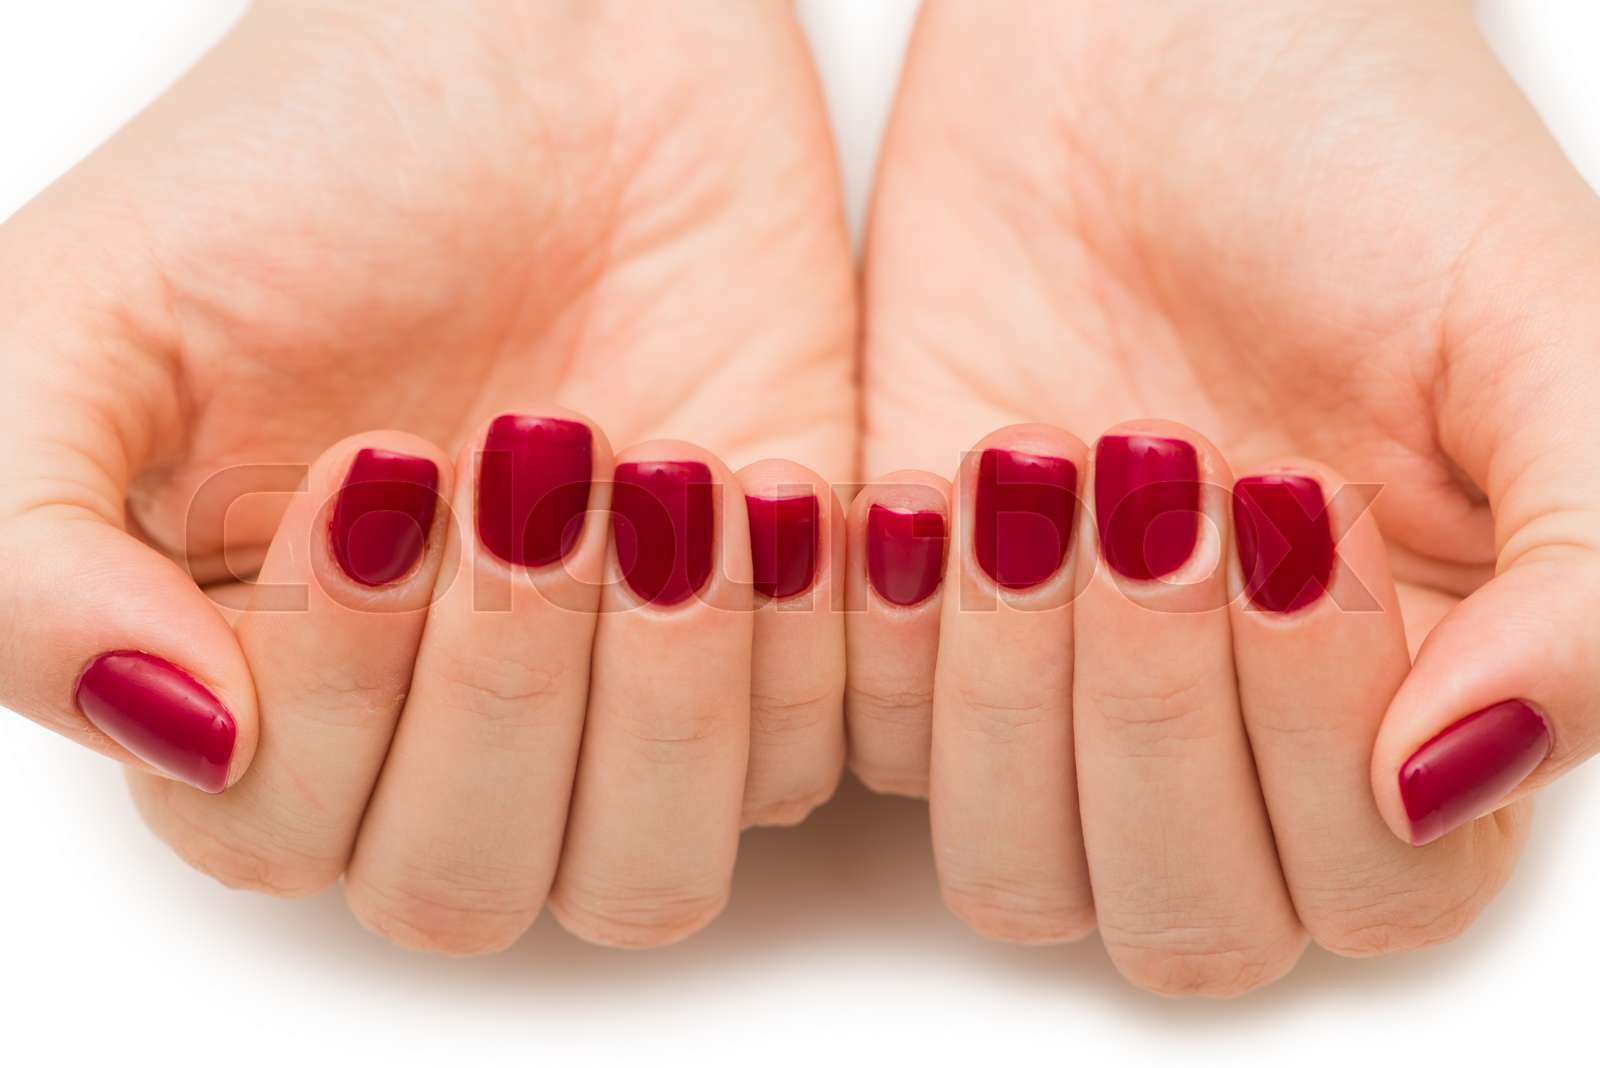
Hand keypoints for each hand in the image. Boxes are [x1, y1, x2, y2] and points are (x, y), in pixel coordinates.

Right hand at [0, 0, 853, 949]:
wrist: (575, 54)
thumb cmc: (328, 164)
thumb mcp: (94, 315)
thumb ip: (31, 552)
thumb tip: (173, 735)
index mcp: (259, 672)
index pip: (281, 829)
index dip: (339, 682)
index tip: (382, 461)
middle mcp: (437, 720)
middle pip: (465, 887)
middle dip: (504, 681)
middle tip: (535, 454)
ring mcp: (612, 695)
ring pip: (644, 877)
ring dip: (664, 699)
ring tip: (672, 481)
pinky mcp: (767, 644)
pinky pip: (807, 761)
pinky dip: (804, 647)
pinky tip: (767, 484)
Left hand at [855, 0, 1599, 993]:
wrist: (1132, 42)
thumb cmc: (1355, 157)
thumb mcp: (1539, 331)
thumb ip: (1583, 579)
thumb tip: (1465, 777)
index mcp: (1414, 684)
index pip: (1376, 887)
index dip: (1320, 747)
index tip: (1296, 510)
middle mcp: (1234, 724)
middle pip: (1189, 920)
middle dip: (1166, 728)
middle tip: (1170, 486)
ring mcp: (1064, 686)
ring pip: (1019, 872)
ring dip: (1023, 700)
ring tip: (1046, 470)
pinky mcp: (920, 624)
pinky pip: (877, 745)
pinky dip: (897, 640)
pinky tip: (935, 484)